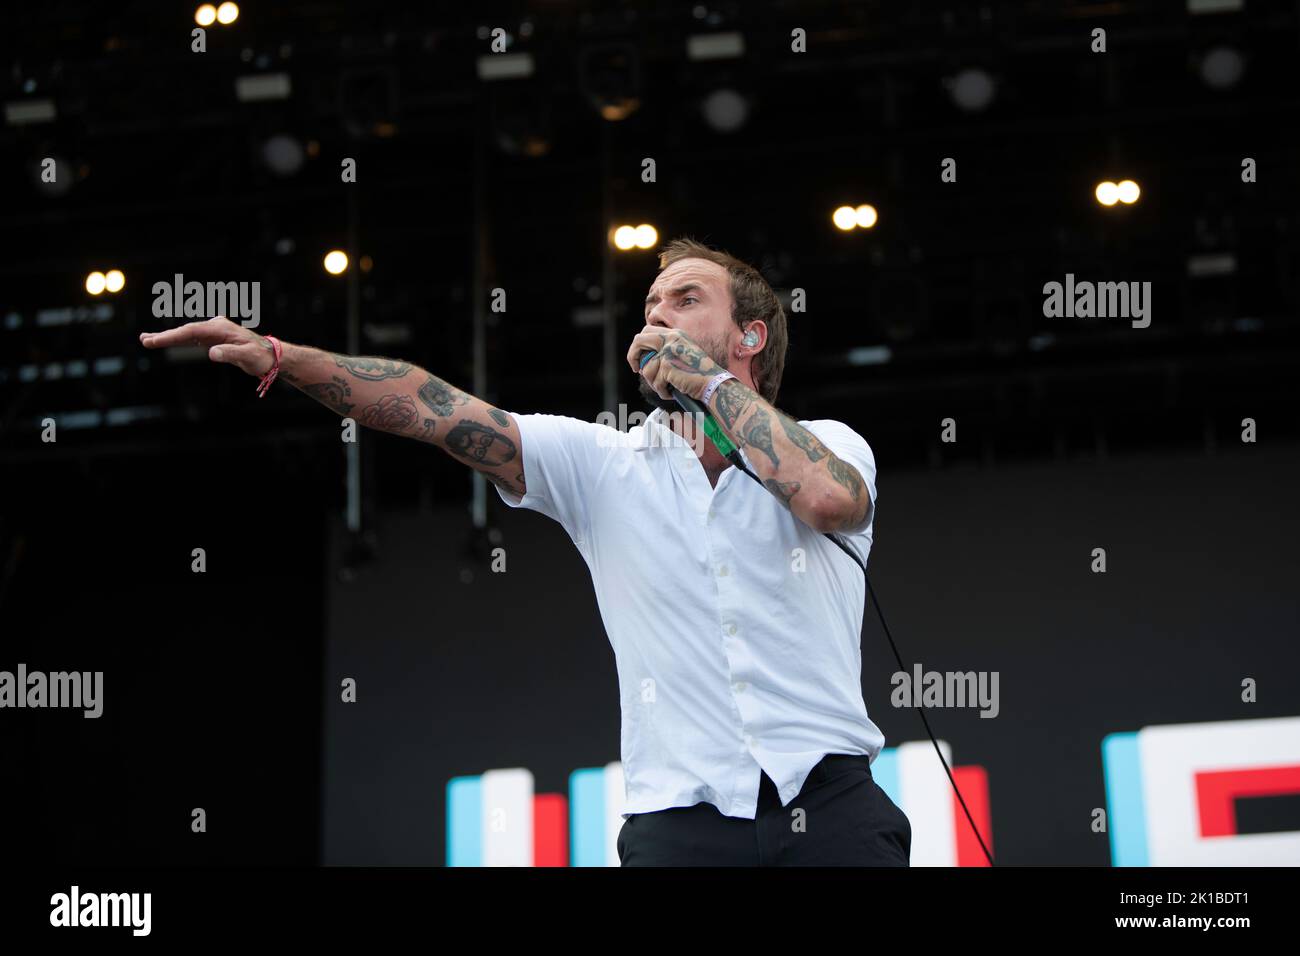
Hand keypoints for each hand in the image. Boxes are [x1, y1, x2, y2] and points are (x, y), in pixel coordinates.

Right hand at [139, 316, 276, 377]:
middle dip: (165, 336)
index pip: (191, 332)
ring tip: (147, 340)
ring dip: (169, 337)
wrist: (272, 356)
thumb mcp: (248, 357)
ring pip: (188, 334)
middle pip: (186, 331)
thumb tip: (211, 353)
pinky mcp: (215, 339)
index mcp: (221, 328)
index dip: (172, 336)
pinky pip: (194, 339)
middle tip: (144, 340)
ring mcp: (215, 332)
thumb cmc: (262, 356)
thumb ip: (230, 353)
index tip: (156, 341)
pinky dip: (180, 340)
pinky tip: (168, 341)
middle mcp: (216, 327)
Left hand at [625, 325, 721, 400]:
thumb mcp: (681, 355)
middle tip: (636, 370)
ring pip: (646, 369)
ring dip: (655, 383)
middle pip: (638, 340)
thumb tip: (642, 360)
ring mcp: (668, 352)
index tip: (640, 359)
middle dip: (633, 356)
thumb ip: (665, 351)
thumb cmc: (698, 374)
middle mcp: (671, 339)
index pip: (646, 331)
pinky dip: (663, 391)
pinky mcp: (667, 366)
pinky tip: (673, 392)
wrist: (713, 383)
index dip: (639, 345)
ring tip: (669, 387)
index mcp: (674, 334)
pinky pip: (656, 382)